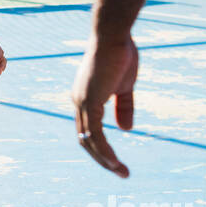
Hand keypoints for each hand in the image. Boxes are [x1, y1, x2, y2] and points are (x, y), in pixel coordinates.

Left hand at [70, 36, 138, 177]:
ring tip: (121, 172)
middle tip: (120, 172)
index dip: (102, 147)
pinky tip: (115, 161)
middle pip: (85, 139)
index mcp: (86, 98)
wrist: (114, 34)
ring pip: (88, 140)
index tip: (117, 160)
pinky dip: (104, 150)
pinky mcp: (89, 100)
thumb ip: (123, 107)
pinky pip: (95, 133)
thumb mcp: (125, 86)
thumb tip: (126, 129)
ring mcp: (82, 102)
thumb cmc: (120, 54)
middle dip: (102, 158)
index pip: (89, 130)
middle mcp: (79, 102)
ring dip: (104, 159)